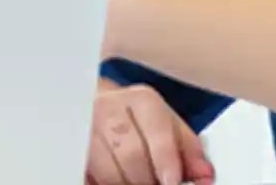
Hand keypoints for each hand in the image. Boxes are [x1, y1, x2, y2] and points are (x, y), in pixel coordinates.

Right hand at [84, 83, 214, 184]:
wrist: (97, 107)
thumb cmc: (136, 119)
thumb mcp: (169, 127)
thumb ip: (189, 151)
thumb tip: (205, 175)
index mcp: (141, 100)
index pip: (158, 133)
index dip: (167, 163)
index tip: (172, 182)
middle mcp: (109, 108)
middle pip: (132, 155)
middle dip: (147, 181)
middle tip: (155, 184)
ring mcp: (84, 126)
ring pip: (108, 171)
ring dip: (125, 184)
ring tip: (134, 181)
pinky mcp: (70, 146)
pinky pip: (88, 175)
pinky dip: (102, 182)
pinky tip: (113, 179)